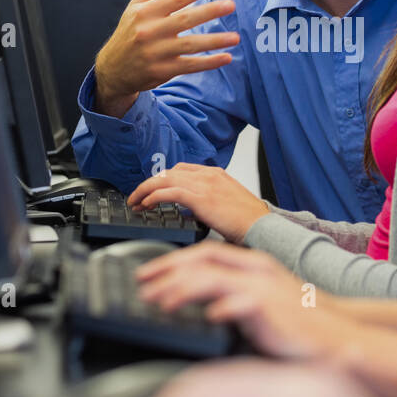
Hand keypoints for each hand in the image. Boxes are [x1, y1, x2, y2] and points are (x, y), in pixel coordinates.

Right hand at [94, 0, 239, 117]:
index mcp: (145, 12)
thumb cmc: (130, 32)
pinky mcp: (162, 71)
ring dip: (215, 41)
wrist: (113, 70)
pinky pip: (190, 65)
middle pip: (185, 19)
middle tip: (232, 5)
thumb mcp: (136, 6)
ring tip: (236, 37)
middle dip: (210, 11)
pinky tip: (226, 58)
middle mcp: (149, 31)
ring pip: (190, 44)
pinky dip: (209, 62)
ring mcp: (156, 53)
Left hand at [127, 164, 269, 242]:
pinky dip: (153, 197)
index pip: (181, 169)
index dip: (162, 179)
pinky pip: (169, 193)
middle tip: (136, 196)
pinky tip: (146, 205)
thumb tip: (190, 209)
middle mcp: (208, 175)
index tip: (152, 189)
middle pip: (169, 173)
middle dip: (149, 184)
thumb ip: (208, 201)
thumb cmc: (248, 221)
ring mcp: (205, 185)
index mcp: (215, 174)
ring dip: (145, 190)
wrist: (261, 226)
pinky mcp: (201, 198)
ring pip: (164, 180)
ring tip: (135, 201)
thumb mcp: (227, 203)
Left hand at [136, 242, 357, 361]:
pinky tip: (204, 317)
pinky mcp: (269, 307)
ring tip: (160, 302)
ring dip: (181, 289)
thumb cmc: (295, 319)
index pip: (203, 253)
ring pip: (211, 278)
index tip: (148, 274)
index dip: (171, 261)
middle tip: (142, 284)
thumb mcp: (258, 298)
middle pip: (201, 260)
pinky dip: (219, 308)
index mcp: (251, 263)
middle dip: (167, 270)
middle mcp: (255, 269)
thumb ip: (230, 292)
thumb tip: (196, 298)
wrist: (334, 331)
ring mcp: (262, 286)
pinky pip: (238, 304)